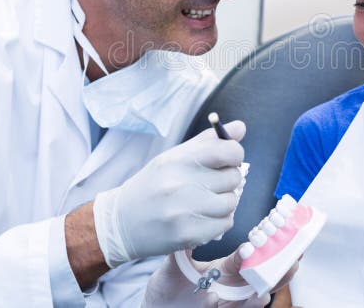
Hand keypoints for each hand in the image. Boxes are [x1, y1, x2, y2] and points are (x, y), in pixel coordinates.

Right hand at [94, 121, 245, 266]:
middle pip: (234, 178)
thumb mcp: (175, 157)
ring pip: (232, 202)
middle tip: (211, 184)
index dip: (235, 155)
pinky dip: (219, 221)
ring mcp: (184, 212)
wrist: (122, 222)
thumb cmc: (153, 185)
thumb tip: (241, 128)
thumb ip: (209, 142)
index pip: (228, 151)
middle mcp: (181, 184)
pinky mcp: (188, 235)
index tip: (229, 160)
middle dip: (228, 180)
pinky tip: (202, 218)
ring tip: (206, 202)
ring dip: (224, 203)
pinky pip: (225, 224)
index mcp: (178, 160)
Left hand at [142, 246, 297, 306]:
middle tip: (295, 255)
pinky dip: (252, 304)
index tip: (271, 234)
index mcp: (226, 269)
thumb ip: (185, 247)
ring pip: (257, 294)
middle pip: (263, 276)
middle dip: (281, 266)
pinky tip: (260, 295)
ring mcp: (229, 302)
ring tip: (284, 272)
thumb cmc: (166, 286)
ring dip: (273, 283)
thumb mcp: (175, 263)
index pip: (249, 257)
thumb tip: (191, 220)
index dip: (261, 247)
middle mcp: (232, 286)